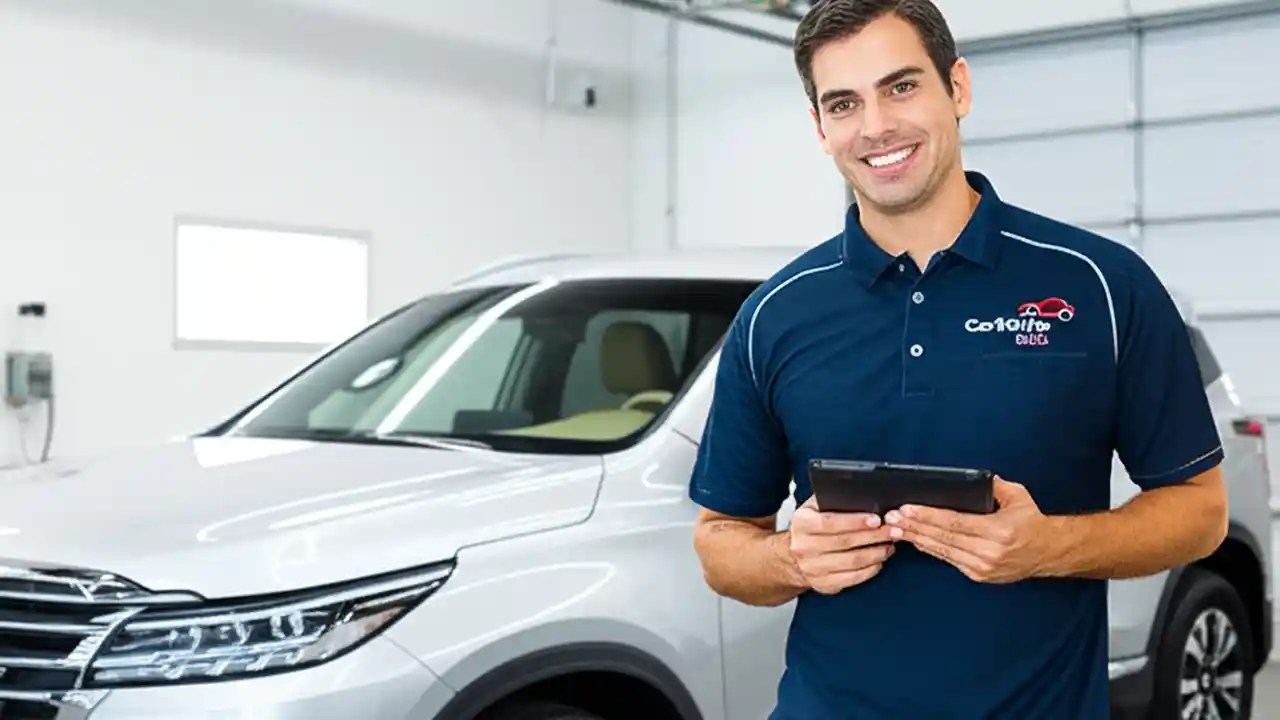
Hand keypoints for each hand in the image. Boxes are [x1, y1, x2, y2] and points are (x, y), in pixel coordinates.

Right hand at [789, 495, 896, 593]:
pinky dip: (870, 569)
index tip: (877, 519)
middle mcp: (804, 547)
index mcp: (801, 523)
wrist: (793, 557)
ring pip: (852, 561)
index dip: (855, 521)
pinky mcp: (824, 584)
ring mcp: (813, 568)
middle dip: (873, 536)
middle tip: (893, 531)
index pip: (830, 522)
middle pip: (845, 542)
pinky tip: (879, 560)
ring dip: (876, 553)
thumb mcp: (812, 508)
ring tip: (889, 545)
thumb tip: (859, 494)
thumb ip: (831, 499)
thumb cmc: (810, 528)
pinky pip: (853, 578)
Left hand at [884, 476, 1053, 583]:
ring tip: (895, 529)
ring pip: (942, 551)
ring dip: (916, 539)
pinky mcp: (978, 575)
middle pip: (943, 538)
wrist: (1048, 552)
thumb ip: (994, 486)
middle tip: (890, 518)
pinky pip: (948, 560)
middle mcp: (989, 552)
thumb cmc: (1031, 523)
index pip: (954, 522)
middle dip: (913, 527)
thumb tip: (973, 478)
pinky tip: (915, 540)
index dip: (928, 516)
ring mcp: (983, 567)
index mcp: (999, 531)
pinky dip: (930, 549)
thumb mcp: (1017, 496)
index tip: (907, 510)